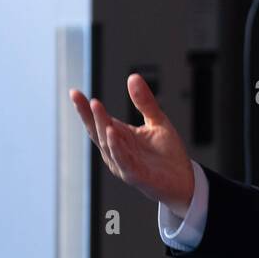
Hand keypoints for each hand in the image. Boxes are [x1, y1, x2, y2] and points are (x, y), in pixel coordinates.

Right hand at [69, 73, 194, 215]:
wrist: (184, 180)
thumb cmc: (167, 154)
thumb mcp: (157, 122)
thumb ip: (145, 102)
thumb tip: (132, 77)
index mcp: (119, 138)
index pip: (98, 121)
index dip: (85, 108)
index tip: (74, 93)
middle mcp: (117, 151)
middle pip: (98, 131)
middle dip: (89, 115)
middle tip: (82, 98)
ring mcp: (124, 164)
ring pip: (108, 144)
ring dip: (102, 126)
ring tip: (96, 108)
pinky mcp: (136, 175)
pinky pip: (123, 160)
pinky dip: (116, 147)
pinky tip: (112, 133)